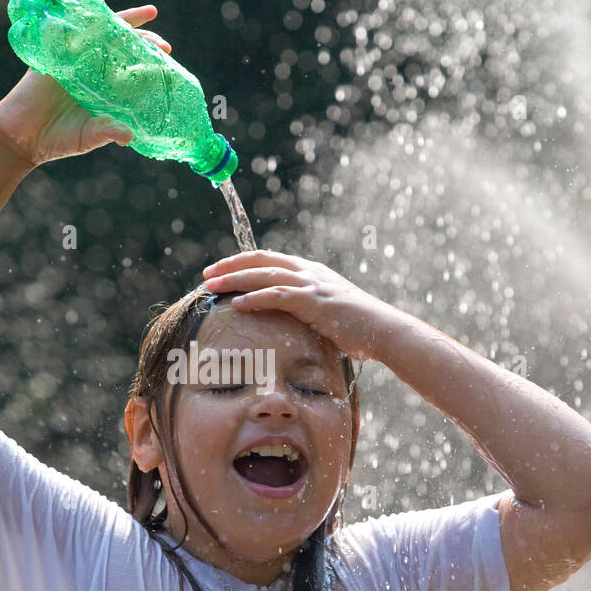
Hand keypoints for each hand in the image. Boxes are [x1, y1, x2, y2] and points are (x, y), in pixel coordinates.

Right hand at [0, 4, 171, 166]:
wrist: (21, 137)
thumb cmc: (57, 140)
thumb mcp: (88, 136)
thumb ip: (108, 132)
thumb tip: (130, 136)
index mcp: (103, 90)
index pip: (130, 68)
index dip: (149, 62)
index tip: (168, 61)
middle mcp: (91, 72)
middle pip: (120, 47)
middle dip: (143, 40)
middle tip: (163, 44)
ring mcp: (72, 62)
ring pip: (100, 35)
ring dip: (121, 23)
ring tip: (145, 14)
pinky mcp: (53, 57)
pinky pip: (69, 35)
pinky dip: (84, 23)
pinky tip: (102, 14)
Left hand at [201, 251, 399, 361]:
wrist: (383, 331)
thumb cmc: (357, 329)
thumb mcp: (326, 314)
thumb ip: (305, 311)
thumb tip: (286, 324)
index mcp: (310, 271)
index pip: (269, 259)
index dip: (241, 262)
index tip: (219, 270)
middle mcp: (309, 272)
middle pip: (261, 261)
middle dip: (230, 266)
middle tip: (206, 274)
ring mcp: (312, 284)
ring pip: (265, 275)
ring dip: (235, 280)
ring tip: (211, 287)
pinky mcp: (314, 301)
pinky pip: (278, 295)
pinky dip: (254, 297)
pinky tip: (236, 303)